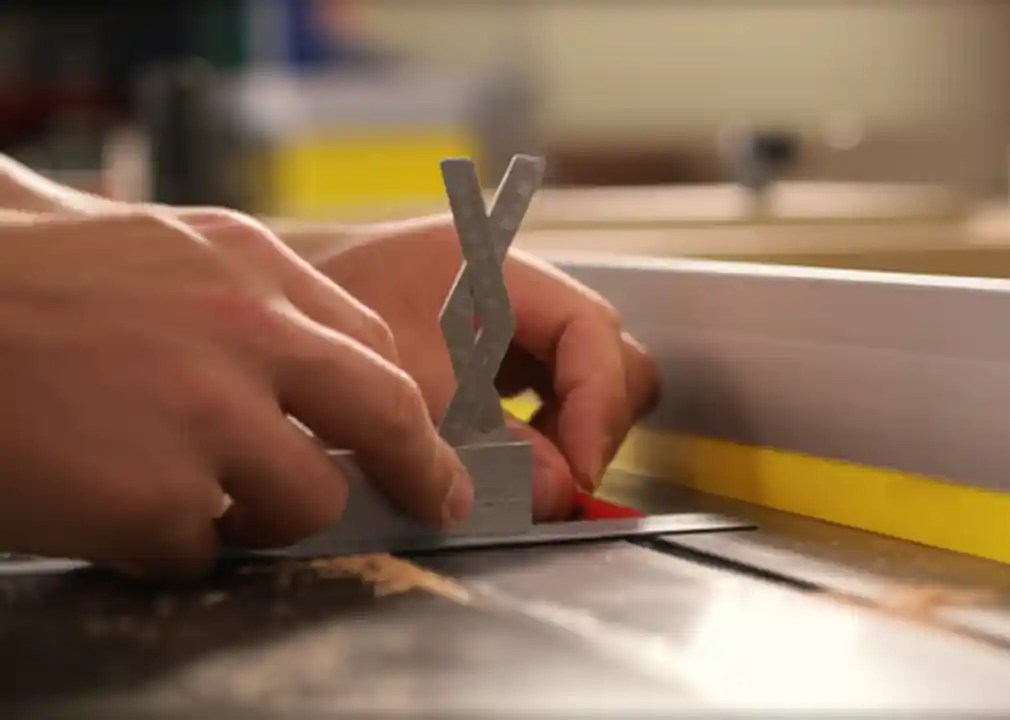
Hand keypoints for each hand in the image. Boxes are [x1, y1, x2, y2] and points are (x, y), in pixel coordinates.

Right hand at [0, 210, 470, 576]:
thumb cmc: (34, 282)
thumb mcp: (167, 249)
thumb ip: (257, 299)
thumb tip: (333, 365)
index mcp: (253, 269)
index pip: (375, 351)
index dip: (400, 408)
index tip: (419, 443)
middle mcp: (248, 334)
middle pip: (387, 416)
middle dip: (420, 470)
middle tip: (432, 500)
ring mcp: (206, 418)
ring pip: (307, 503)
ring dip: (267, 516)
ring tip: (199, 497)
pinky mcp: (154, 501)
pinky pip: (203, 548)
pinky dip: (172, 542)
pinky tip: (116, 504)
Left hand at [308, 216, 659, 520]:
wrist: (242, 317)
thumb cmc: (309, 325)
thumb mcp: (407, 388)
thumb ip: (490, 441)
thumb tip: (559, 492)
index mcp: (494, 265)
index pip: (592, 329)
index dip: (597, 403)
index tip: (577, 472)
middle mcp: (508, 285)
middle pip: (606, 349)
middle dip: (594, 418)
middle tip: (558, 480)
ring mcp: (498, 319)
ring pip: (582, 374)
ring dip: (568, 429)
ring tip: (528, 475)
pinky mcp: (480, 352)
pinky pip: (542, 391)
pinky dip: (538, 431)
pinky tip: (500, 459)